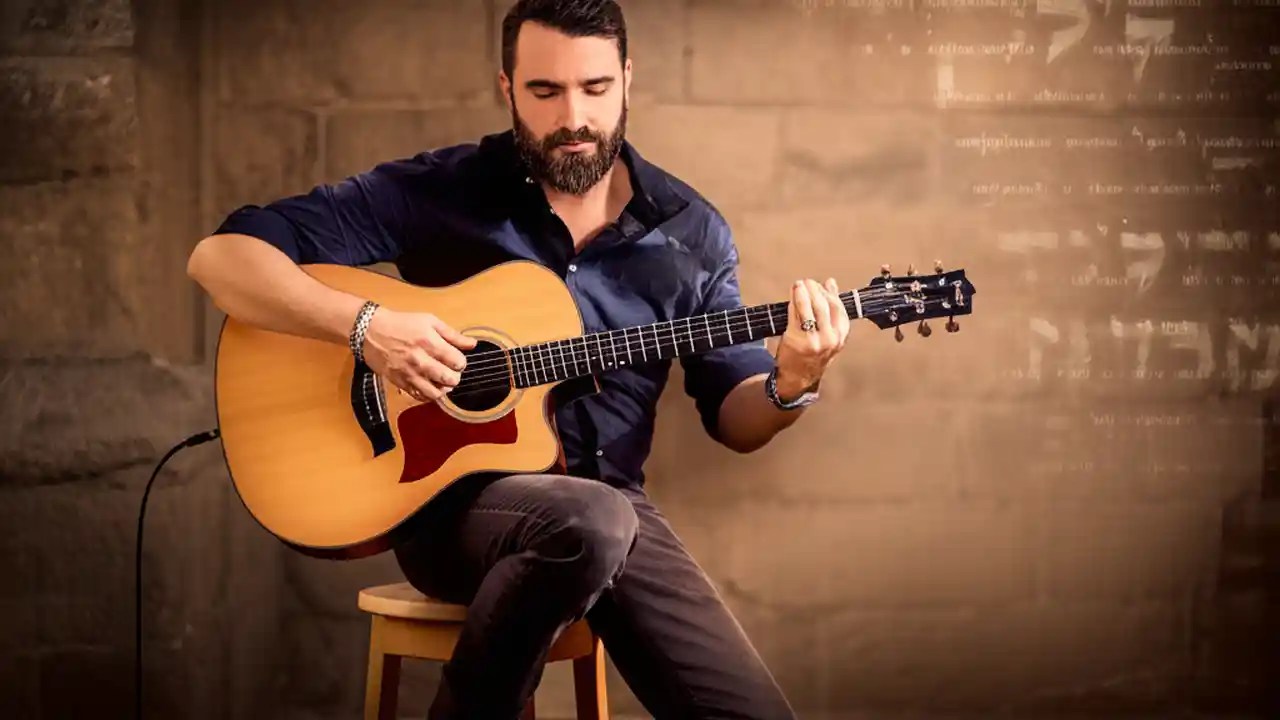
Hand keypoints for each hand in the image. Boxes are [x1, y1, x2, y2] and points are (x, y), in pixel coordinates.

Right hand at [361, 308, 476, 402]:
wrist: (371, 331)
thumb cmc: (402, 324)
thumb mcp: (429, 321)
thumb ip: (452, 334)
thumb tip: (472, 344)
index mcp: (430, 343)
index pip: (458, 362)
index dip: (461, 362)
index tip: (456, 359)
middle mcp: (421, 361)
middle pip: (450, 380)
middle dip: (455, 376)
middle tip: (450, 371)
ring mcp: (410, 374)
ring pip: (436, 393)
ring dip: (443, 388)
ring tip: (442, 381)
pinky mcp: (401, 383)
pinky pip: (420, 397)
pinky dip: (429, 395)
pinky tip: (430, 386)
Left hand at [775, 278, 849, 400]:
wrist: (798, 378)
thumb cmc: (813, 354)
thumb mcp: (829, 335)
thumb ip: (831, 311)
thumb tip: (831, 283)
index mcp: (840, 336)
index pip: (838, 308)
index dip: (829, 293)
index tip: (822, 284)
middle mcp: (829, 339)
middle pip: (824, 306)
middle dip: (815, 290)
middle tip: (807, 282)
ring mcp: (813, 340)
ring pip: (810, 308)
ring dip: (804, 293)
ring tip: (799, 285)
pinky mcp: (796, 339)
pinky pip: (795, 315)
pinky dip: (794, 302)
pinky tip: (792, 296)